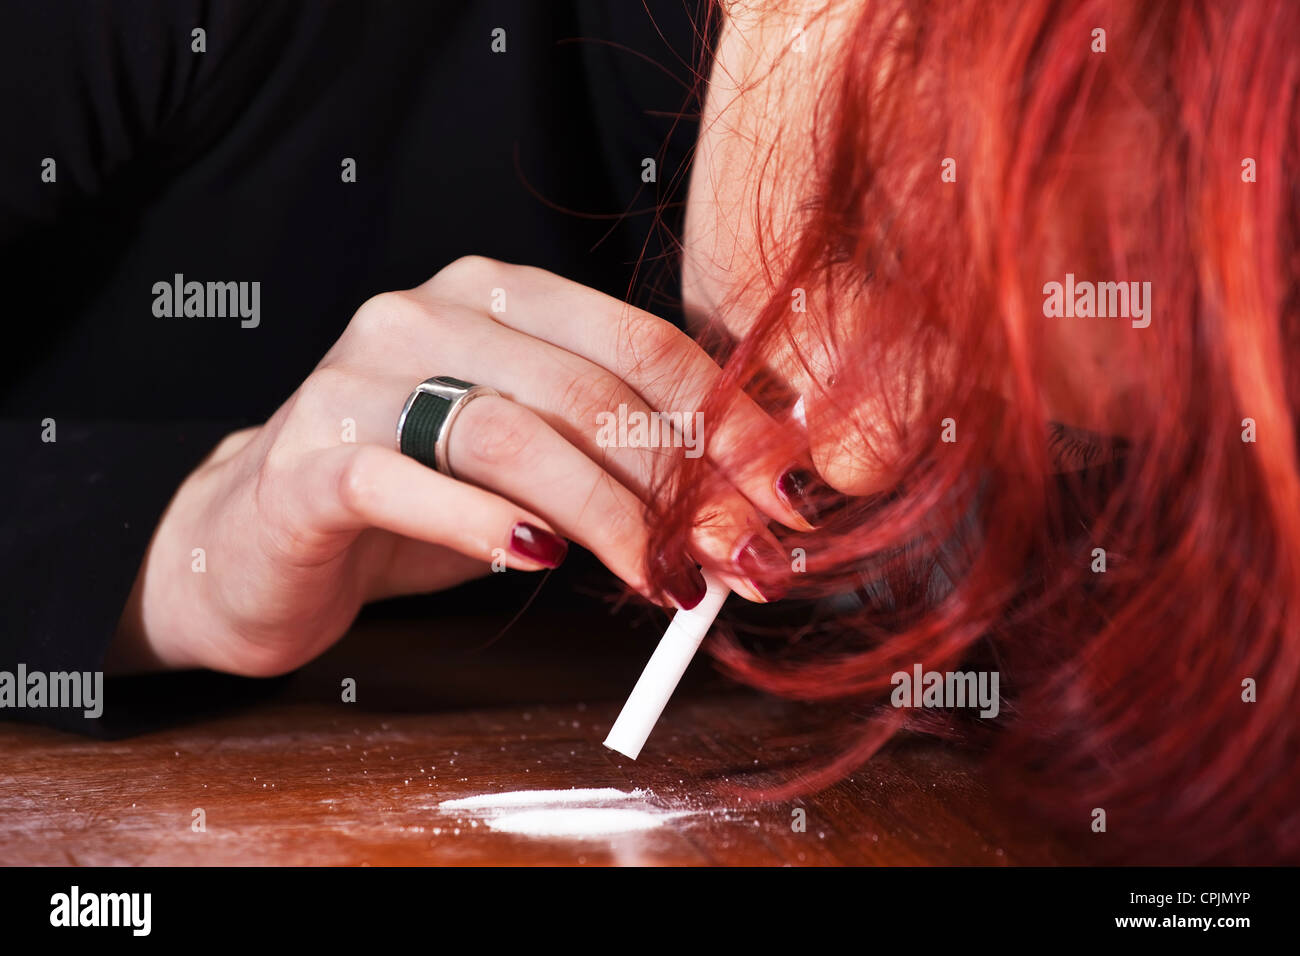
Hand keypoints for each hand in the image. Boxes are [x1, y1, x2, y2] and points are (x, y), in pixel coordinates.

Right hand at [109, 257, 816, 676]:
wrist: (262, 537)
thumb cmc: (419, 497)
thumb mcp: (534, 460)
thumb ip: (620, 456)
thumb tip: (754, 497)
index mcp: (499, 296)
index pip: (642, 345)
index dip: (728, 424)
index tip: (787, 497)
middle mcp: (427, 317)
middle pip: (590, 392)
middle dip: (687, 486)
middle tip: (743, 560)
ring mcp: (359, 382)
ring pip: (513, 434)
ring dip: (610, 517)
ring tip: (663, 581)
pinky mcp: (308, 461)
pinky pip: (409, 483)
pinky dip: (486, 527)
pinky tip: (540, 562)